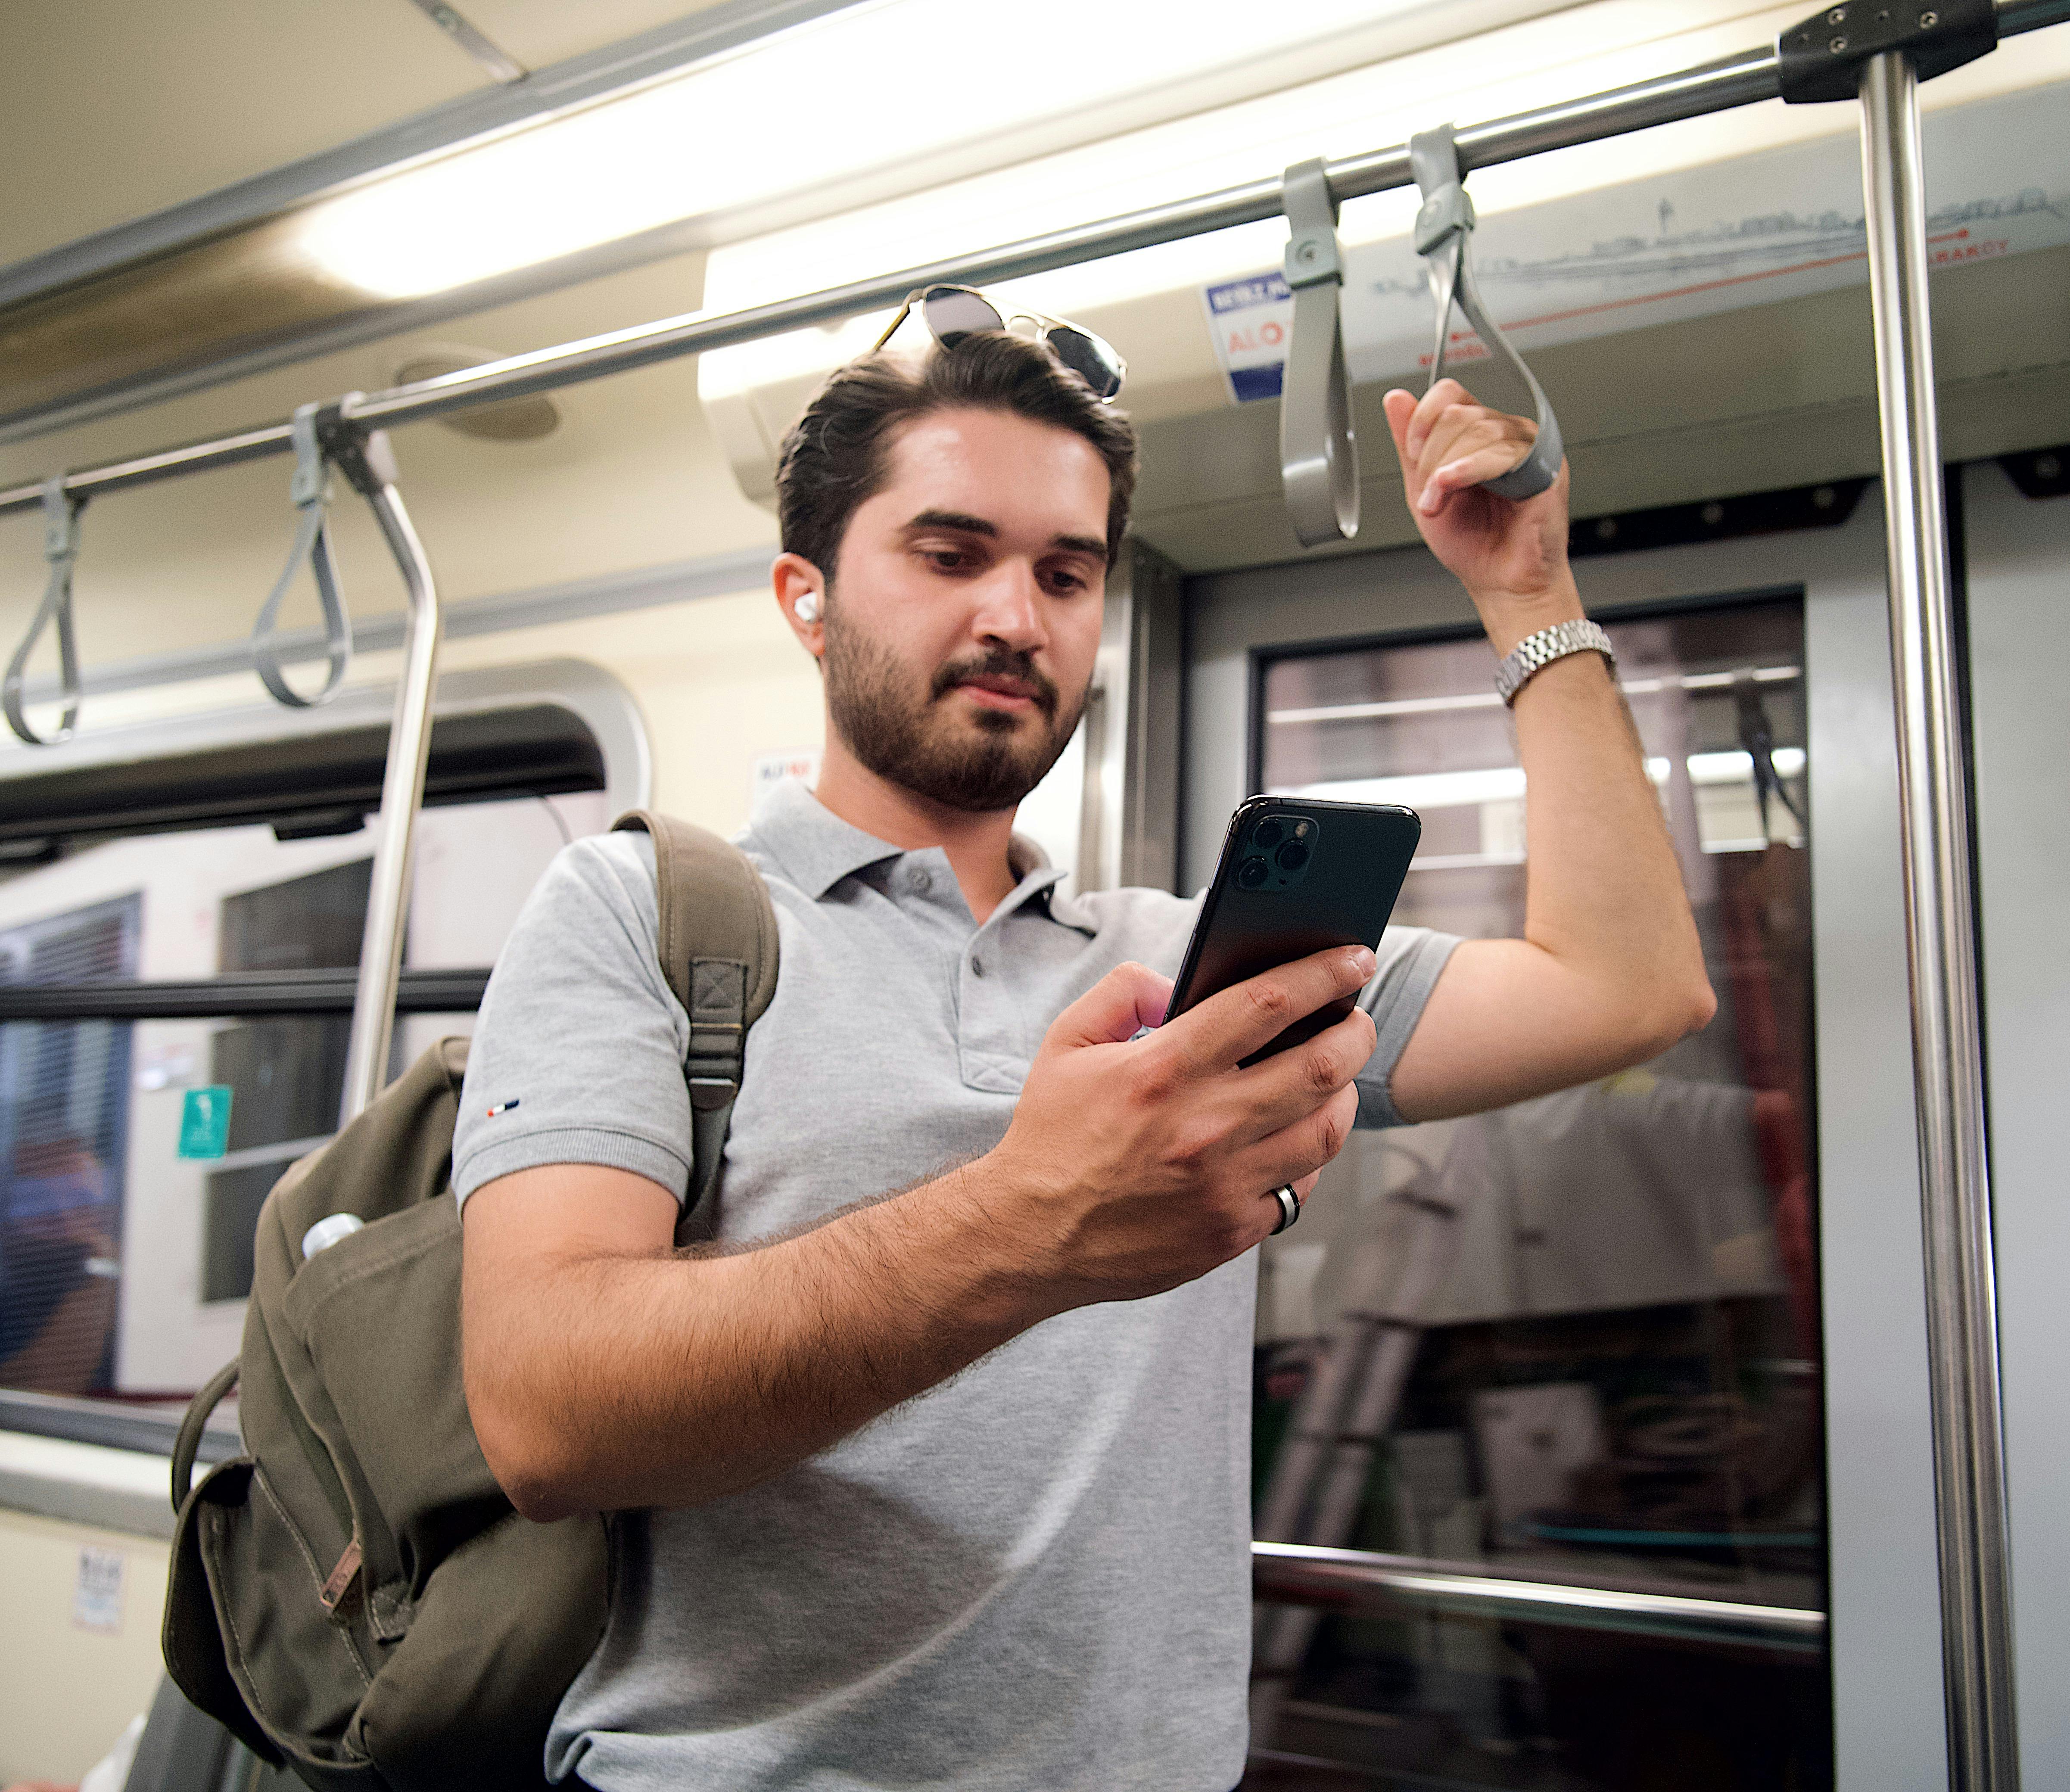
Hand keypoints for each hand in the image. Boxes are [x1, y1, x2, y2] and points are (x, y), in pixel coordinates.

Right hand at [984, 947, 1377, 1308]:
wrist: (1030, 1235)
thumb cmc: (1051, 1136)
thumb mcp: (1066, 1044)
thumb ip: (1121, 992)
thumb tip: (1173, 982)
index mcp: (1162, 1070)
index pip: (1267, 1004)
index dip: (1323, 974)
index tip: (1352, 959)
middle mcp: (1201, 1126)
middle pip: (1319, 1067)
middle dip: (1355, 1033)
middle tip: (1358, 1020)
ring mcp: (1222, 1185)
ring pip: (1324, 1131)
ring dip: (1344, 1095)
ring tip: (1336, 1076)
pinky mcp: (1230, 1232)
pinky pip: (1298, 1188)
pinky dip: (1308, 1156)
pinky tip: (1295, 1136)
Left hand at [1382, 380, 1575, 637]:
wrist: (1501, 582)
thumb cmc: (1471, 542)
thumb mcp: (1423, 488)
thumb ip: (1410, 444)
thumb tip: (1395, 397)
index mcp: (1479, 434)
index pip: (1450, 393)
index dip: (1424, 417)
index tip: (1412, 452)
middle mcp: (1505, 433)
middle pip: (1457, 412)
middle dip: (1430, 455)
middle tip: (1430, 493)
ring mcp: (1527, 446)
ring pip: (1475, 428)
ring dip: (1443, 471)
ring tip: (1438, 505)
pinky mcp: (1545, 465)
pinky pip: (1500, 451)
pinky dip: (1466, 470)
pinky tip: (1450, 489)